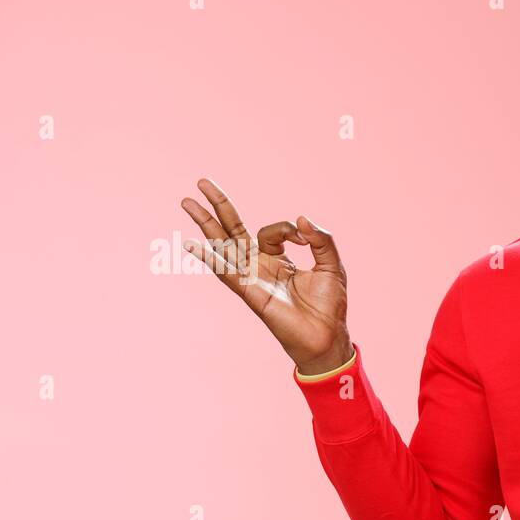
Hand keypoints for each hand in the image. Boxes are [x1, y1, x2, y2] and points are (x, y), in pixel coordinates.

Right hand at [180, 178, 353, 374]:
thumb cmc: (329, 305)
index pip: (273, 230)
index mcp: (277, 258)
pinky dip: (211, 259)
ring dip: (206, 224)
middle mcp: (260, 266)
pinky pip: (227, 273)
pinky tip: (193, 245)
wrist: (328, 336)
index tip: (306, 239)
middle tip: (202, 182)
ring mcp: (252, 278)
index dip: (289, 229)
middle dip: (219, 206)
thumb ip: (321, 240)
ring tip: (187, 201)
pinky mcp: (251, 293)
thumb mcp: (331, 265)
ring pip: (224, 246)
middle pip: (233, 230)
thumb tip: (302, 219)